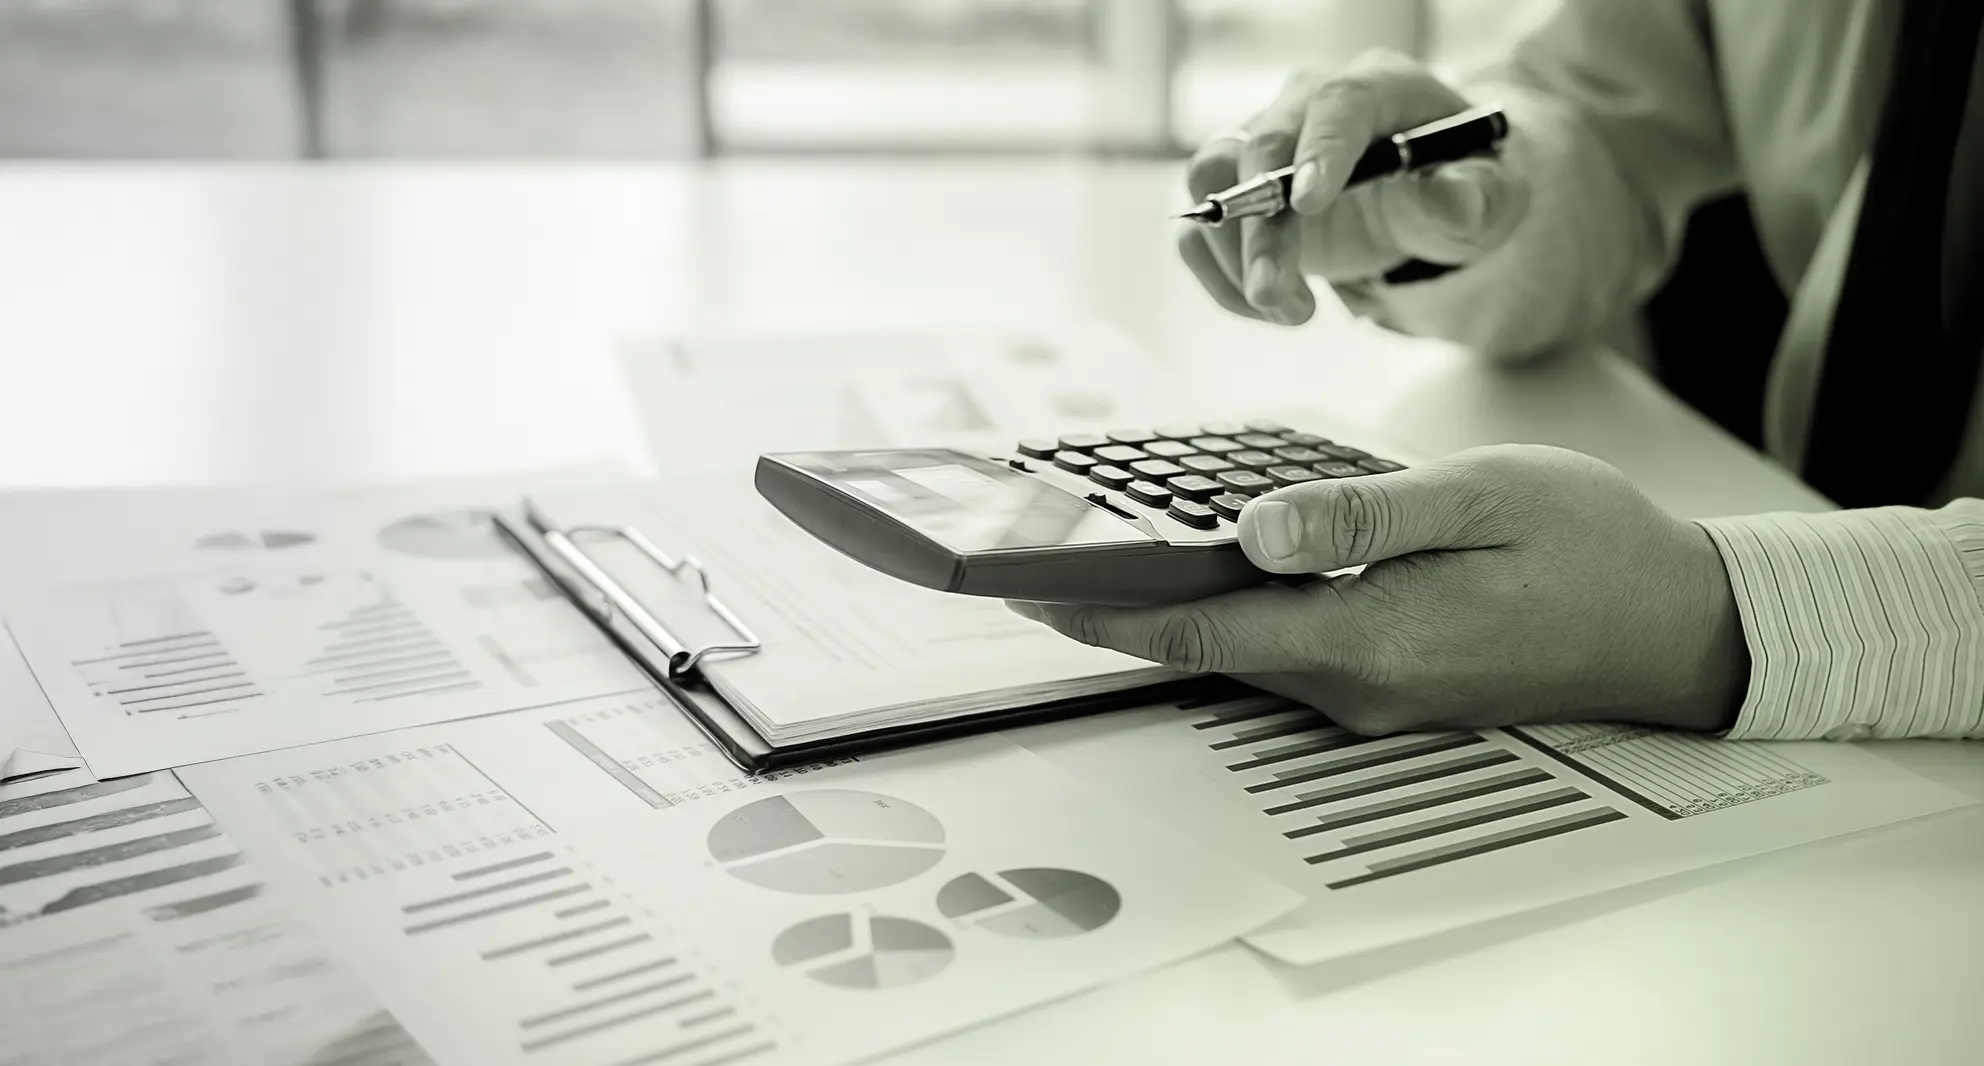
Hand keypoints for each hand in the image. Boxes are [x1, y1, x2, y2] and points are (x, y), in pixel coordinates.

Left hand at [1009, 446, 1747, 734]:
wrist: (1681, 624)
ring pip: (1246, 647)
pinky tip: (1230, 561)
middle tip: (1055, 552)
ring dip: (1182, 604)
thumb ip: (1360, 519)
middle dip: (1127, 604)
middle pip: (1207, 646)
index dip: (1106, 612)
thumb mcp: (1478, 501)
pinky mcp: (1394, 682)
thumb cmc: (1591, 549)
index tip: (1030, 590)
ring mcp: (1376, 693)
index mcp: (1370, 640)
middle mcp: (1358, 685)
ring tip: (1120, 547)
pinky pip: (1290, 647)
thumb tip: (1252, 531)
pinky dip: (1242, 608)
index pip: (1200, 632)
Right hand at [1179, 50, 1529, 325]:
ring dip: (1236, 256)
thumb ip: (1476, 196)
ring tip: (1291, 311)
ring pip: (1215, 182)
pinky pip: (1203, 228)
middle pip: (1262, 147)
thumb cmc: (1458, 184)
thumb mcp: (1490, 195)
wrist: (1425, 198)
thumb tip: (1451, 198)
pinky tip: (1269, 307)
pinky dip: (1223, 276)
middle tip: (1278, 297)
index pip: (1339, 102)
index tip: (1308, 204)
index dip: (1320, 148)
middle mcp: (1309, 103)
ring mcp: (1265, 142)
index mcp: (1378, 86)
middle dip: (1262, 231)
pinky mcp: (1238, 190)